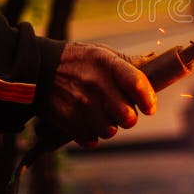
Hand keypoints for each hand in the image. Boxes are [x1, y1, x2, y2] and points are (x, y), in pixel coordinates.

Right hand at [38, 43, 157, 148]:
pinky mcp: (67, 119)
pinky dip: (91, 135)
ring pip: (110, 131)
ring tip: (101, 115)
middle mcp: (96, 84)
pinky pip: (91, 139)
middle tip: (121, 111)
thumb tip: (156, 62)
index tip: (150, 107)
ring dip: (109, 127)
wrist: (37, 68)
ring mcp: (81, 103)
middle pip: (127, 116)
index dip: (149, 99)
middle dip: (128, 117)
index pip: (137, 84)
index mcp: (108, 64)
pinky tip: (87, 122)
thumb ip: (128, 64)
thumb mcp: (102, 54)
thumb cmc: (77, 61)